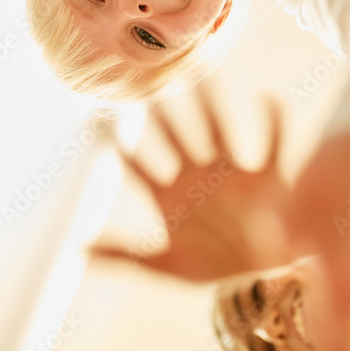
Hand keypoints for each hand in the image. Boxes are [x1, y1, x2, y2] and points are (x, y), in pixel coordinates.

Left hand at [93, 90, 291, 281]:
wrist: (265, 276)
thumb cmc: (215, 265)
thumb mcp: (167, 266)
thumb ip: (123, 257)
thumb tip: (77, 250)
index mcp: (169, 194)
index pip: (134, 162)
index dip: (112, 142)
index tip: (91, 117)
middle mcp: (196, 174)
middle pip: (173, 133)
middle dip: (159, 110)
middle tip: (144, 79)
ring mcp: (229, 171)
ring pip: (217, 126)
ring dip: (211, 102)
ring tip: (203, 74)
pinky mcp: (267, 176)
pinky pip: (271, 140)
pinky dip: (272, 118)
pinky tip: (267, 99)